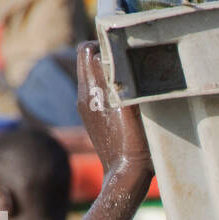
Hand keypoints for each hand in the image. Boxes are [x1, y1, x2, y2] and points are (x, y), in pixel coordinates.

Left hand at [76, 41, 152, 191]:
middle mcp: (84, 97)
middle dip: (103, 53)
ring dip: (106, 70)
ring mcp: (86, 108)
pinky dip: (106, 86)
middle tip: (126, 60)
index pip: (87, 50)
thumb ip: (125, 81)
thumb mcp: (133, 109)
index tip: (124, 49)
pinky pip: (95, 90)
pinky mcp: (91, 117)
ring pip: (90, 74)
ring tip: (128, 78)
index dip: (105, 44)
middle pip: (85, 59)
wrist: (124, 175)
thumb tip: (120, 55)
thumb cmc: (134, 145)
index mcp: (92, 92)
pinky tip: (124, 97)